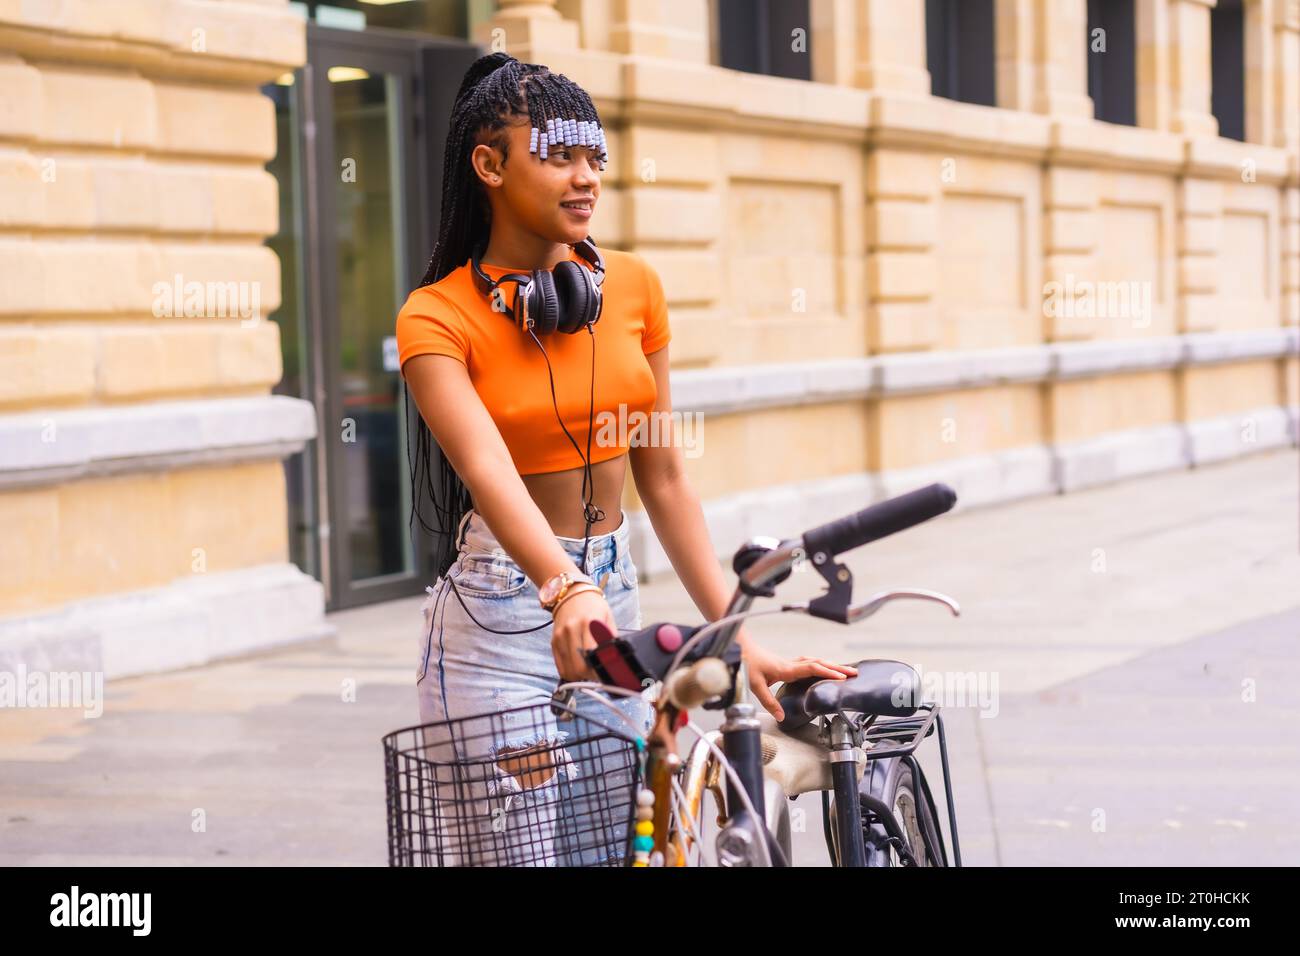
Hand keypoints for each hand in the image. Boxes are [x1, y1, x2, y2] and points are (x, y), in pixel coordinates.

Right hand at [550, 589, 615, 682]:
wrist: (571, 594)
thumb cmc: (593, 606)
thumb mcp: (607, 619)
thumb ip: (612, 639)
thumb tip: (618, 660)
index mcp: (588, 623)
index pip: (591, 656)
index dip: (599, 670)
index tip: (606, 674)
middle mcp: (571, 630)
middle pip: (578, 667)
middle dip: (589, 677)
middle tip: (598, 675)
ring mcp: (560, 636)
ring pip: (567, 670)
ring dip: (579, 676)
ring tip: (588, 672)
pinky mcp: (554, 641)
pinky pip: (559, 665)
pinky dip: (569, 671)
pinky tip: (578, 668)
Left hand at [740, 639, 857, 721]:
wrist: (739, 648)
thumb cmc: (746, 663)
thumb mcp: (755, 685)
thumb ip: (769, 702)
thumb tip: (782, 717)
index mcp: (786, 669)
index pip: (812, 668)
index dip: (828, 673)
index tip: (842, 678)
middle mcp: (791, 664)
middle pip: (819, 663)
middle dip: (837, 668)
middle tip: (854, 673)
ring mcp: (790, 663)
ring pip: (815, 661)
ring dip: (831, 665)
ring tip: (845, 671)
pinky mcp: (787, 664)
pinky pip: (809, 663)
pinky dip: (821, 665)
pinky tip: (824, 669)